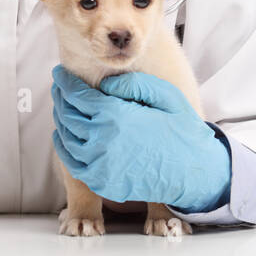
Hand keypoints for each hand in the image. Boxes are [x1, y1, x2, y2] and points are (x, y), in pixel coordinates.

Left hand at [51, 65, 230, 213]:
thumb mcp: (164, 95)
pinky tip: (66, 136)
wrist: (195, 174)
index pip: (76, 95)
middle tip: (59, 87)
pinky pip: (72, 163)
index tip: (59, 73)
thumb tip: (104, 83)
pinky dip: (63, 147)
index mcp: (115, 116)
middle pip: (67, 114)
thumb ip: (132, 83)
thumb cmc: (182, 131)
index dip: (65, 81)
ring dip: (61, 120)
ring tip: (63, 108)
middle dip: (60, 97)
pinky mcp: (102, 183)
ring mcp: (100, 165)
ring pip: (66, 138)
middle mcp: (101, 141)